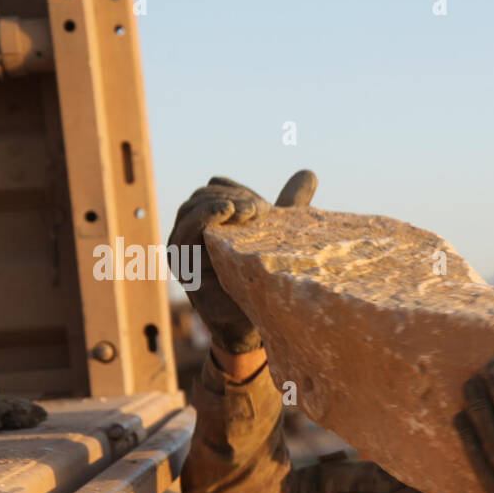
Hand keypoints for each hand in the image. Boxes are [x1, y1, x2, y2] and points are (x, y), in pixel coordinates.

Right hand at [169, 170, 317, 353]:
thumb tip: (310, 172)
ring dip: (217, 206)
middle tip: (258, 210)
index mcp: (214, 218)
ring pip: (190, 211)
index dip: (237, 191)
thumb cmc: (268, 275)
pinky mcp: (184, 267)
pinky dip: (202, 222)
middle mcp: (194, 230)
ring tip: (246, 211)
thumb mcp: (279, 234)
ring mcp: (185, 248)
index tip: (265, 207)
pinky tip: (225, 218)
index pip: (216, 188)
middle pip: (202, 196)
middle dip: (229, 197)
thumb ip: (289, 204)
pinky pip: (184, 238)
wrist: (262, 320)